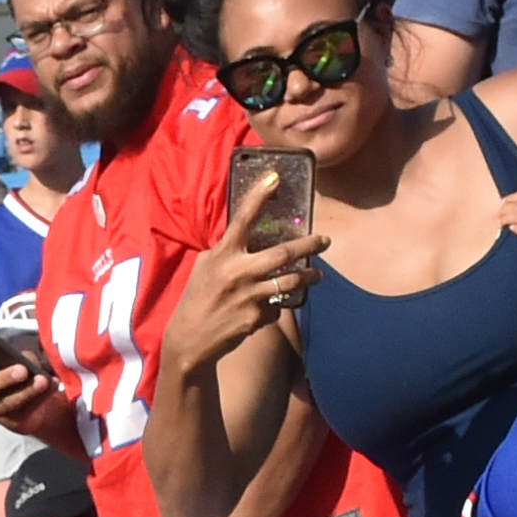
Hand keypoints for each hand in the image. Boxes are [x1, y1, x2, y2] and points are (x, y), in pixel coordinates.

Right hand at [0, 357, 64, 439]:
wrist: (37, 396)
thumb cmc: (22, 370)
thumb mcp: (22, 359)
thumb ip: (21, 355)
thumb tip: (27, 358)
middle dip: (5, 377)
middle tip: (22, 369)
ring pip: (8, 401)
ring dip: (27, 390)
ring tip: (42, 380)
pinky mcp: (11, 422)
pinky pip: (25, 411)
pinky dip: (41, 397)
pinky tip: (52, 385)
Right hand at [164, 172, 325, 372]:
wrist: (191, 338)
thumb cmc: (199, 297)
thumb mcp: (206, 266)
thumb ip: (228, 251)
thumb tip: (252, 236)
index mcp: (222, 254)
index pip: (243, 219)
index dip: (259, 196)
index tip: (275, 178)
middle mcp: (237, 271)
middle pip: (283, 253)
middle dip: (309, 245)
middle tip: (325, 240)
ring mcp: (248, 295)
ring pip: (290, 281)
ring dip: (309, 277)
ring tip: (318, 275)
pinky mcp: (256, 317)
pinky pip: (277, 305)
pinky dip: (277, 305)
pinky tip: (268, 308)